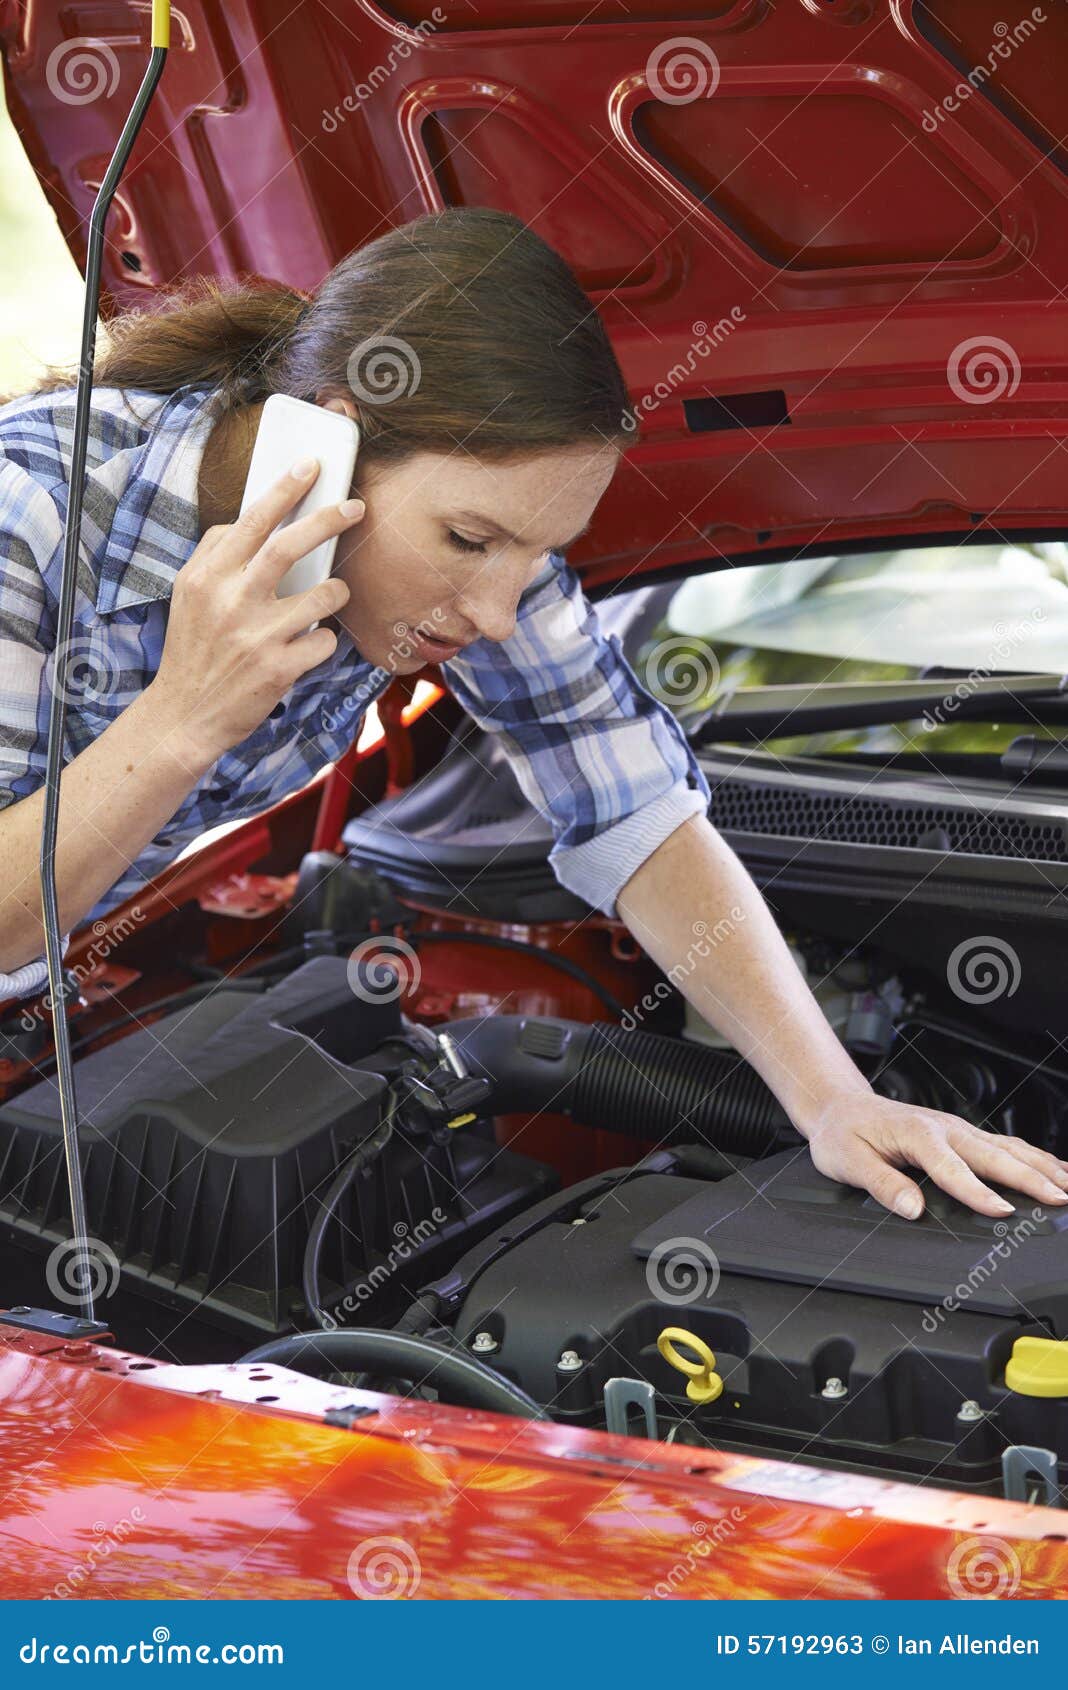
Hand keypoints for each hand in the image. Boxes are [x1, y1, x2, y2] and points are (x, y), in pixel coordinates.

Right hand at [146, 459, 363, 767]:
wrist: (184, 715)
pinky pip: (324, 642)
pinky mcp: (278, 670)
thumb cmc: (192, 649)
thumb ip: (214, 555)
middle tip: (356, 506)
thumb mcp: (188, 595)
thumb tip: (246, 521)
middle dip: (329, 519)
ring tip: (332, 594)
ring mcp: (257, 637)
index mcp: (208, 577)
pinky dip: (324, 640)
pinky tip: (309, 645)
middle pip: (289, 546)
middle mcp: (231, 602)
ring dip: (337, 590)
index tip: (311, 467)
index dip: (285, 489)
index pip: (252, 521)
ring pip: (323, 596)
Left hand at [802, 1088, 1067, 1218]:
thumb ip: (881, 1183)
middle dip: (1031, 1178)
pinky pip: (1005, 1143)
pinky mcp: (963, 1133)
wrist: (841, 1107)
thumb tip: (911, 1207)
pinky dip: (1034, 1156)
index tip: (1003, 1212)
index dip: (978, 1193)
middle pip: (994, 1155)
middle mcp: (945, 1128)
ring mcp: (958, 1128)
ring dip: (1042, 1166)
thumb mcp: (848, 1161)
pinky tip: (1055, 1169)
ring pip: (1009, 1147)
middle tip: (1060, 1199)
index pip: (953, 1169)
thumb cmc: (844, 1133)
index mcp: (918, 1134)